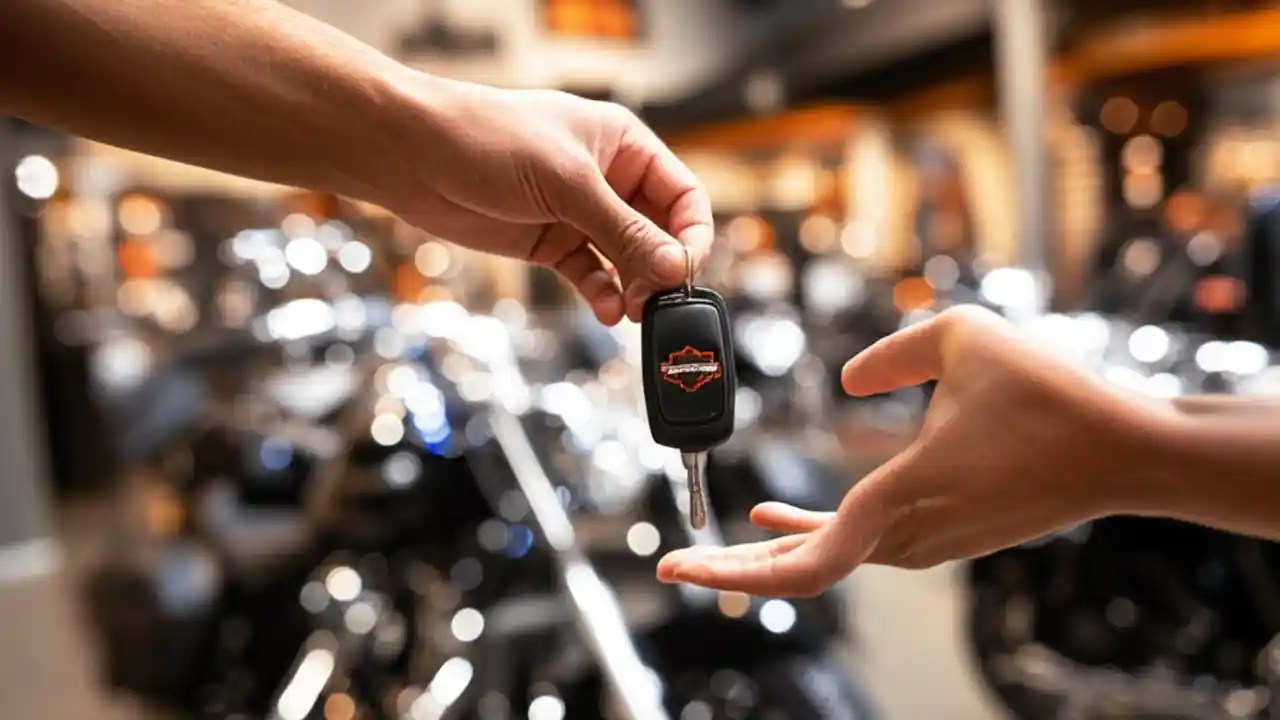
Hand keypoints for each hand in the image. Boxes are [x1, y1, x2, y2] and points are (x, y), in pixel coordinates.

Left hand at [392, 77, 711, 324]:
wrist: (413, 155)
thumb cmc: (485, 139)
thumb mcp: (566, 183)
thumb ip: (624, 230)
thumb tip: (675, 268)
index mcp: (624, 145)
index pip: (683, 196)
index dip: (691, 236)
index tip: (684, 272)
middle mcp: (608, 179)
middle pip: (659, 234)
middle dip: (661, 270)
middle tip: (654, 301)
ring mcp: (578, 213)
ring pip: (626, 260)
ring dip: (633, 288)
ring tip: (630, 311)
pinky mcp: (550, 242)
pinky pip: (591, 275)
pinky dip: (601, 295)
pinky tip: (604, 310)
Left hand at [657, 306, 1166, 596]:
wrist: (1126, 450)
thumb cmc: (1051, 395)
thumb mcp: (962, 337)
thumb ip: (890, 352)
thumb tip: (851, 378)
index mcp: (901, 497)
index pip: (804, 561)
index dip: (732, 570)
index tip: (676, 565)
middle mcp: (910, 534)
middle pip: (803, 572)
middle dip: (733, 573)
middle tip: (674, 567)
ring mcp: (930, 541)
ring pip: (829, 557)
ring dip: (770, 553)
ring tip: (715, 546)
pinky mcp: (945, 533)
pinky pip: (858, 542)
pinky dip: (810, 536)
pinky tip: (776, 523)